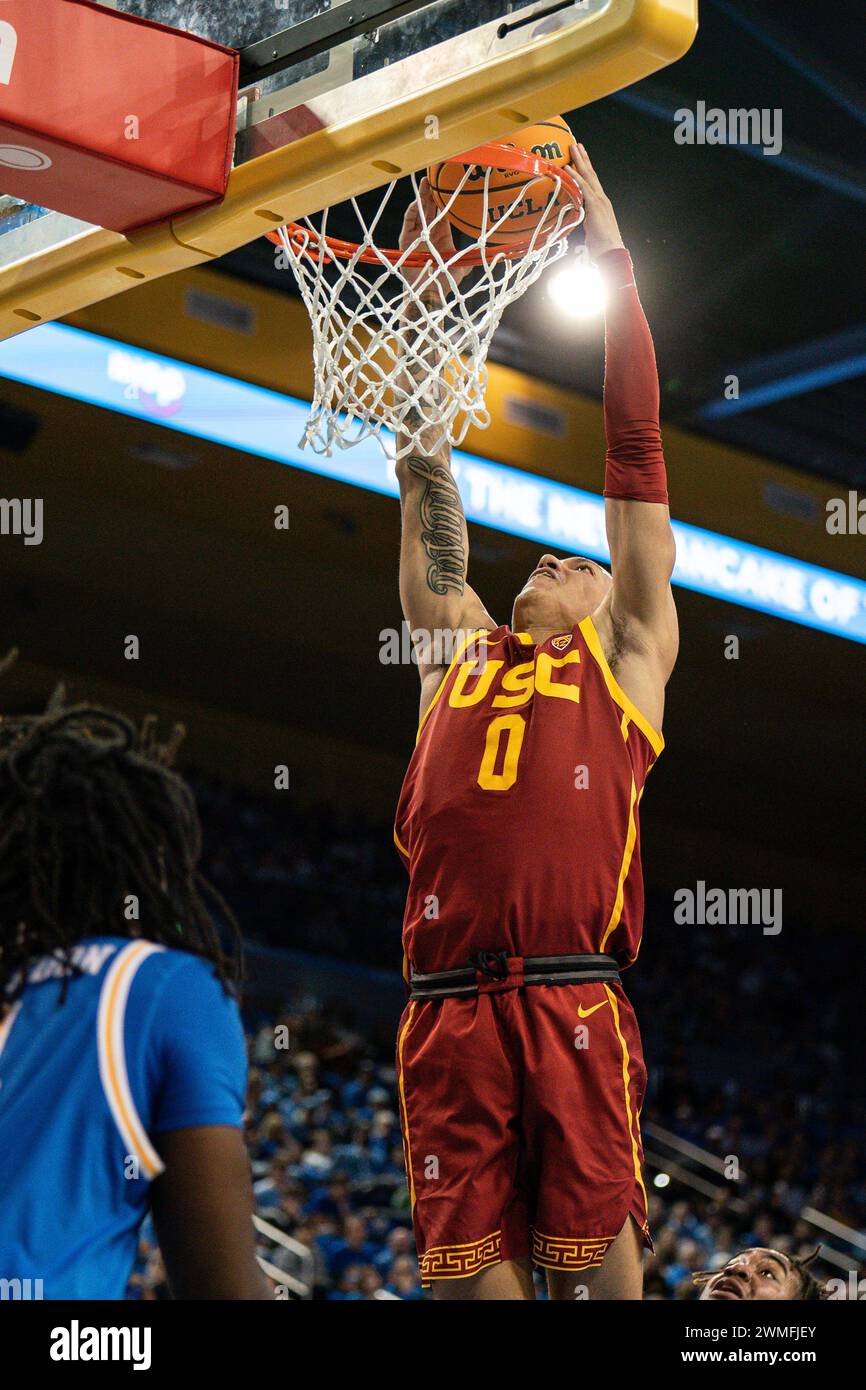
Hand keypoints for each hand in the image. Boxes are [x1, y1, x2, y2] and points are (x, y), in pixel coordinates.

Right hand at [399, 176, 468, 305]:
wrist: (429, 293)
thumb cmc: (444, 282)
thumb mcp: (462, 268)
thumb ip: (472, 258)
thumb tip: (490, 255)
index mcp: (442, 235)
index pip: (443, 212)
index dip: (447, 199)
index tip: (452, 185)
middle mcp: (429, 232)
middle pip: (431, 207)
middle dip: (433, 191)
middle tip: (436, 174)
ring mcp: (416, 235)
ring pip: (420, 210)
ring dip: (422, 196)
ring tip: (425, 181)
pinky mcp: (406, 239)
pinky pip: (409, 221)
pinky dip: (413, 210)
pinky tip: (418, 201)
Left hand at [569, 143, 625, 261]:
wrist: (611, 253)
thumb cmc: (601, 247)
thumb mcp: (591, 232)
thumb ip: (585, 223)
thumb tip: (577, 223)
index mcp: (601, 204)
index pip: (592, 183)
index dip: (586, 169)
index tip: (580, 158)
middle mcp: (602, 199)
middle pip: (591, 174)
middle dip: (583, 158)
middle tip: (576, 144)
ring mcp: (600, 201)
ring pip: (588, 176)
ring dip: (579, 161)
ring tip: (572, 147)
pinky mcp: (595, 206)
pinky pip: (584, 188)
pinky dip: (576, 177)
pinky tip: (569, 167)